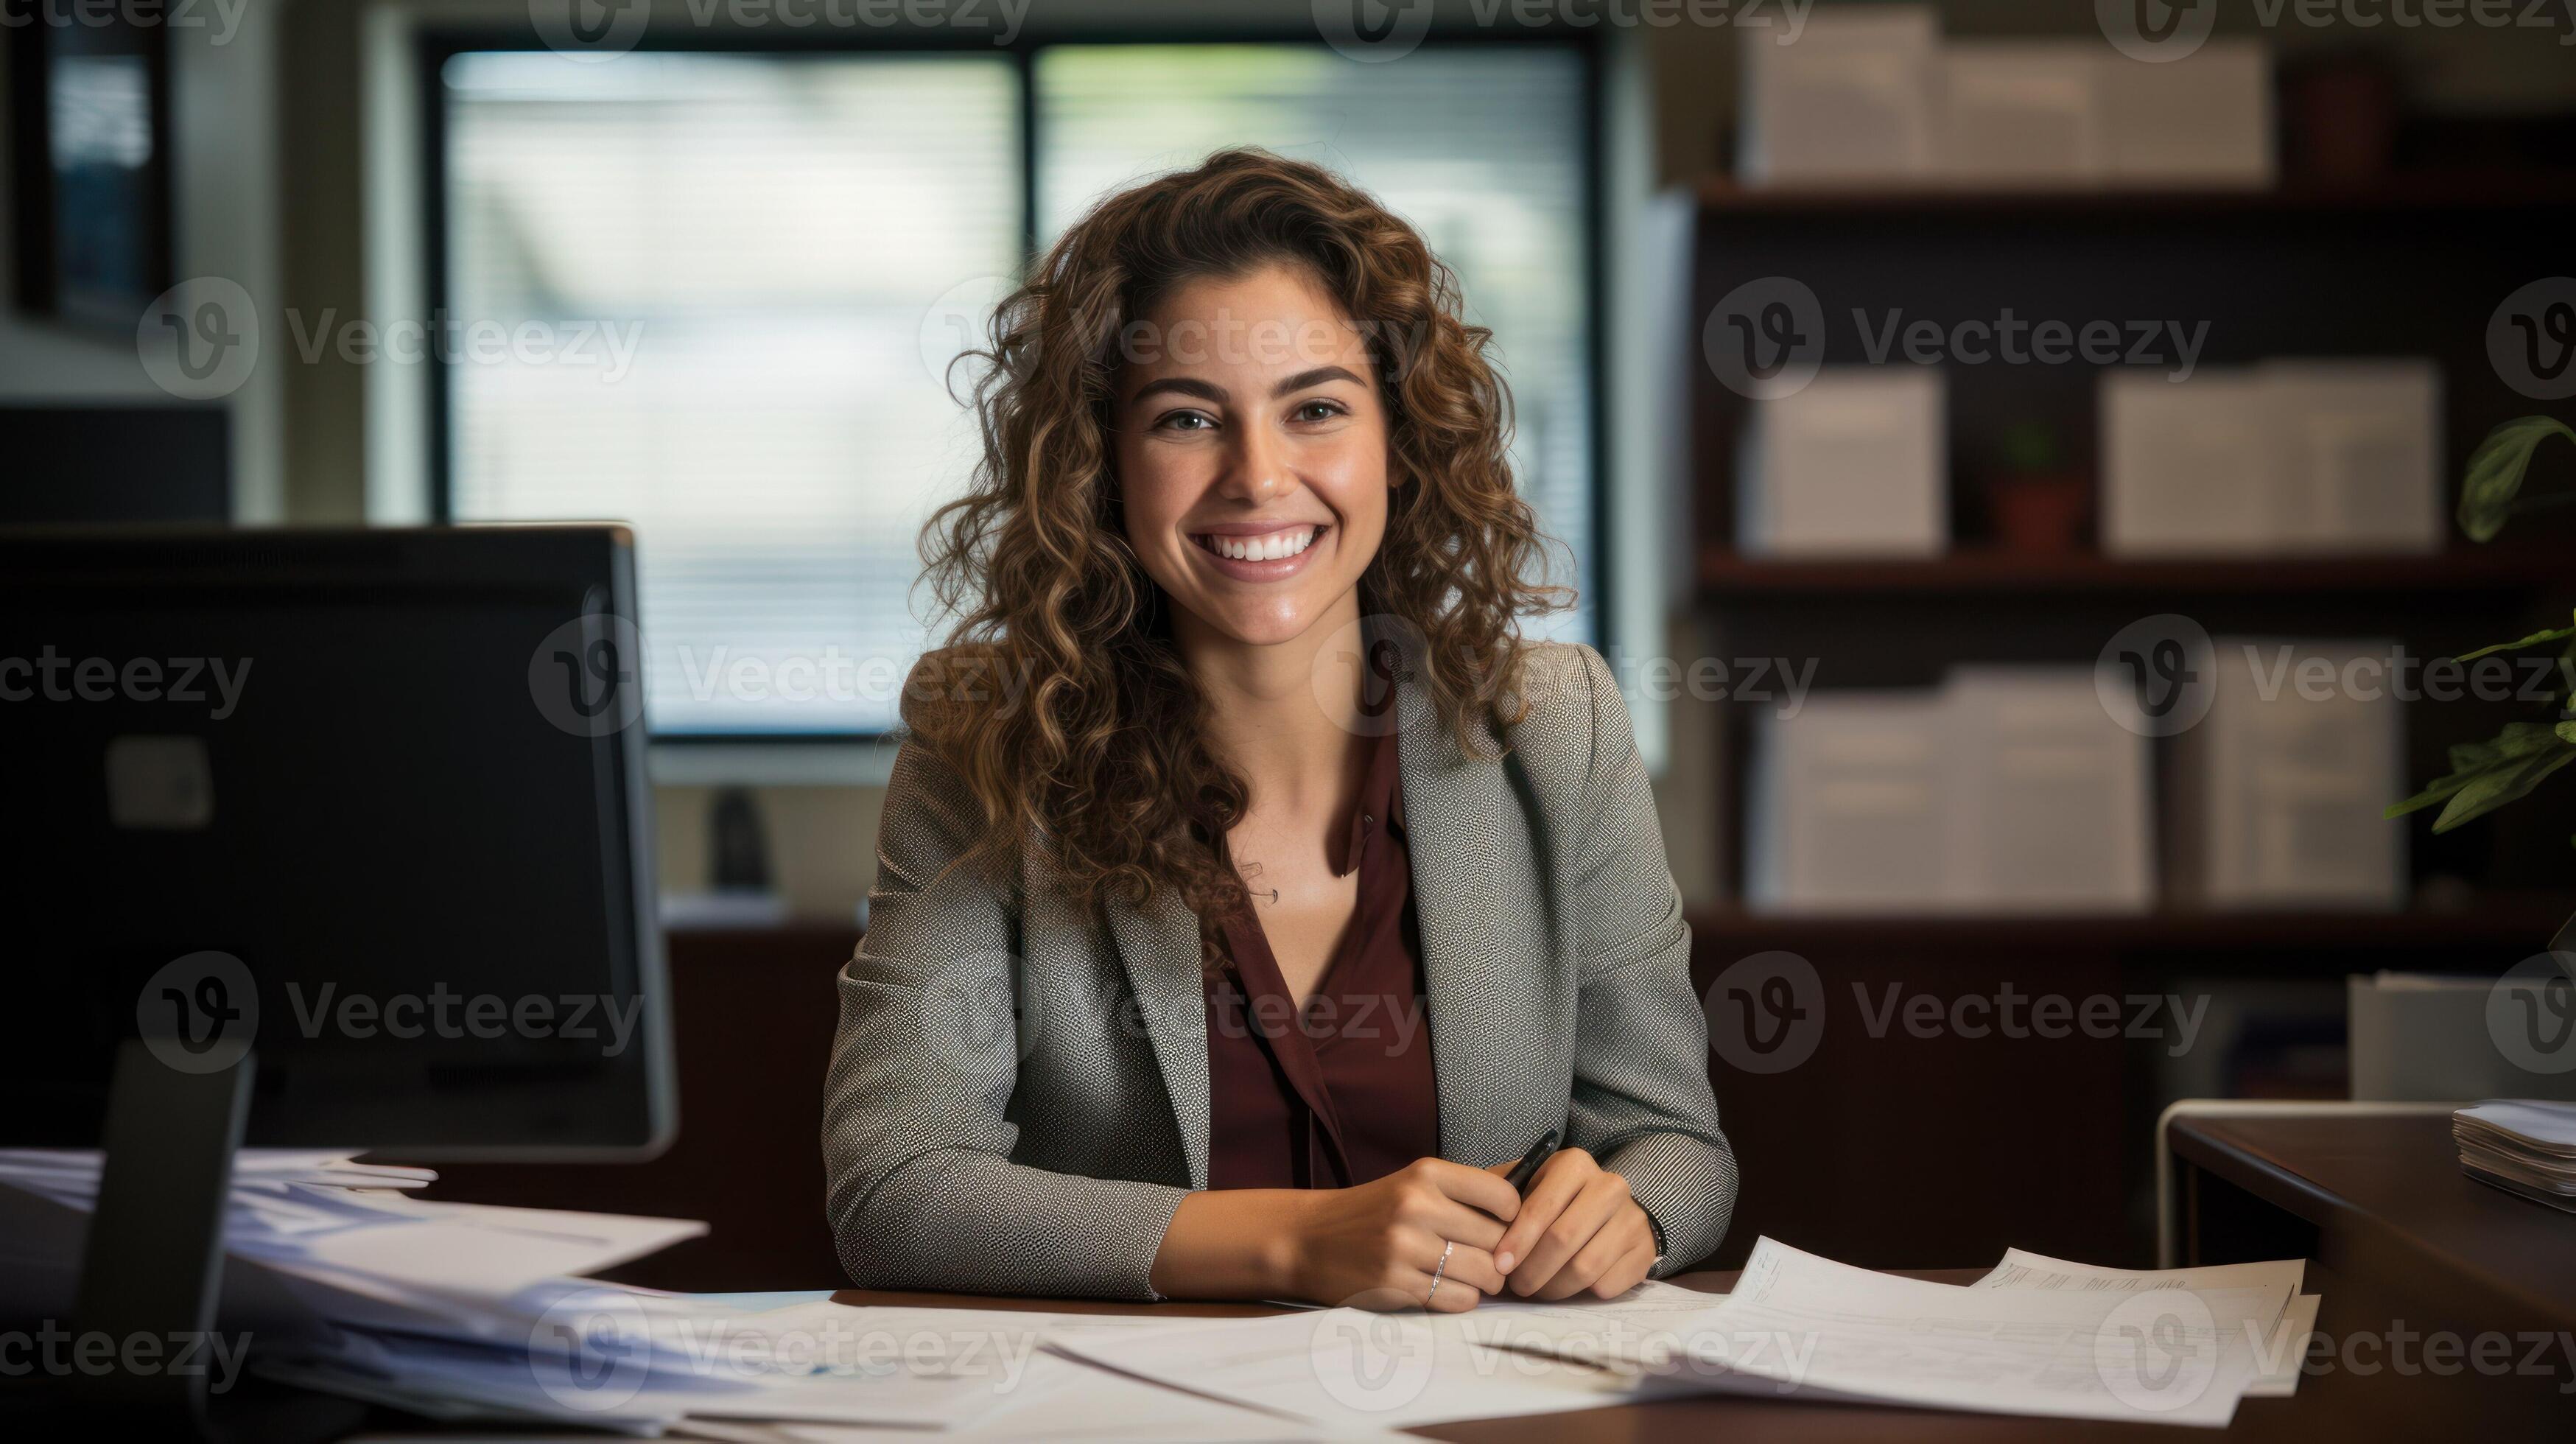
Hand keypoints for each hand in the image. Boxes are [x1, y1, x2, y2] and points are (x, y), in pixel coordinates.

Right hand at [1284, 1157, 1521, 1311]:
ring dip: (1486, 1282)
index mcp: (1426, 1174)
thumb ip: (1467, 1191)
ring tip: (1471, 1277)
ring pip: (1484, 1274)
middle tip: (1491, 1260)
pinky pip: (1458, 1300)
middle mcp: (1416, 1206)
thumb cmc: (1374, 1212)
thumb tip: (1532, 1198)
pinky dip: (1461, 1299)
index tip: (1503, 1227)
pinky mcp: (1395, 1285)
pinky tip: (1445, 1289)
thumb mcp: (1414, 1184)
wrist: (1309, 1239)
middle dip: (1502, 1256)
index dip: (1514, 1217)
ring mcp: (1404, 1247)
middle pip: (1498, 1240)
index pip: (1503, 1196)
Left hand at [1486, 1148, 1656, 1300]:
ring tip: (1539, 1289)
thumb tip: (1472, 1216)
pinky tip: (1569, 1287)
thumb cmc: (1556, 1200)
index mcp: (1574, 1164)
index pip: (1542, 1207)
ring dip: (1554, 1287)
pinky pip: (1607, 1285)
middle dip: (1533, 1270)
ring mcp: (1632, 1218)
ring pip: (1585, 1268)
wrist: (1611, 1209)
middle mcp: (1609, 1186)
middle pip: (1563, 1239)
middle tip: (1517, 1285)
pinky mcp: (1644, 1251)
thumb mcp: (1527, 1185)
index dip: (1517, 1240)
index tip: (1500, 1264)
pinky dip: (1582, 1294)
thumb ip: (1499, 1195)